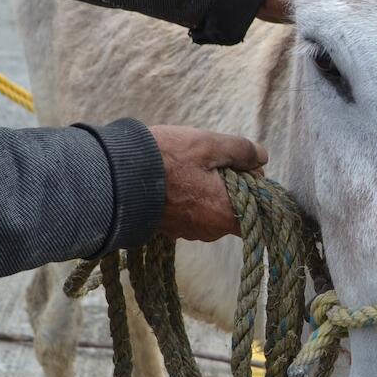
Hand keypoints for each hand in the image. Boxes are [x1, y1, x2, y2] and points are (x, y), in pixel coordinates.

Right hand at [150, 126, 267, 241]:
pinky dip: (190, 196)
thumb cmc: (165, 160)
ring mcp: (188, 231)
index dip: (258, 190)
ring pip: (212, 210)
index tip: (247, 169)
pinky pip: (190, 212)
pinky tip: (177, 177)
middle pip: (235, 209)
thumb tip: (262, 157)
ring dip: (209, 190)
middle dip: (232, 185)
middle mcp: (210, 230)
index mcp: (225, 214)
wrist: (114, 177)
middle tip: (216, 160)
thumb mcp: (208, 145)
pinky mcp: (169, 228)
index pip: (259, 213)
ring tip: (192, 166)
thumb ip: (241, 150)